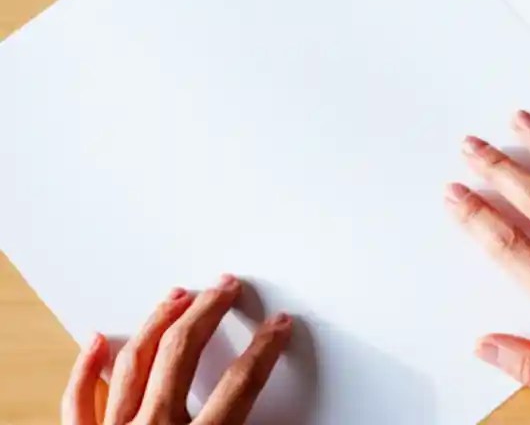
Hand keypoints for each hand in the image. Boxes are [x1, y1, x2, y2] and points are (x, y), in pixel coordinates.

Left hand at [61, 276, 291, 424]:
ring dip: (158, 323)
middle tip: (224, 288)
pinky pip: (79, 399)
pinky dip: (86, 368)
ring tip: (176, 298)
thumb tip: (280, 415)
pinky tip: (97, 342)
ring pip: (135, 362)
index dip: (265, 349)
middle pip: (183, 352)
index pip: (240, 382)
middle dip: (208, 312)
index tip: (277, 326)